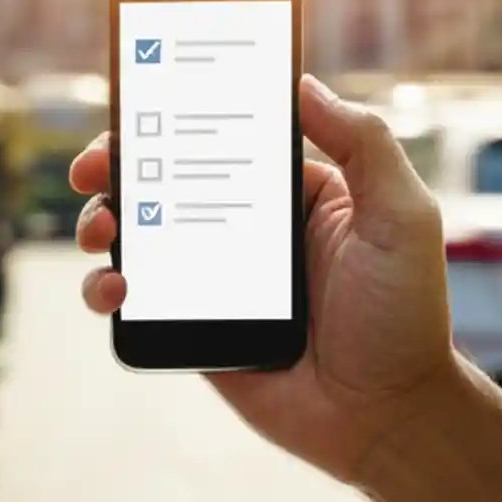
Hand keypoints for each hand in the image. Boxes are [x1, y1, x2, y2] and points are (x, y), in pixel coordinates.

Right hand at [69, 75, 455, 483]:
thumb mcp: (401, 215)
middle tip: (94, 165)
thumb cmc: (406, 314)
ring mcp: (214, 277)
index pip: (223, 136)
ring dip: (102, 221)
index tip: (139, 97)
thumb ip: (363, 144)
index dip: (175, 115)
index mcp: (291, 191)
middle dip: (119, 164)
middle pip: (166, 179)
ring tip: (100, 228)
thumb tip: (302, 83)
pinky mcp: (193, 325)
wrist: (386, 418)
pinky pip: (138, 300)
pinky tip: (115, 288)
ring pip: (139, 236)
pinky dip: (108, 288)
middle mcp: (246, 228)